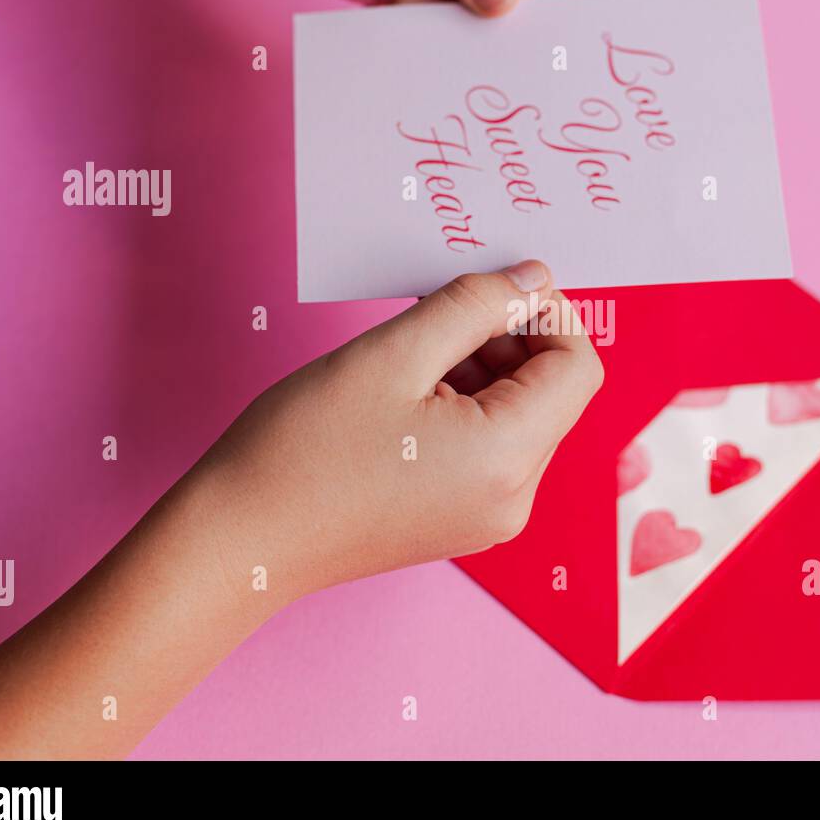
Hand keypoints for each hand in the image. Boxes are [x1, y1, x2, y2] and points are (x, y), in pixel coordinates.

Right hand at [0, 260, 599, 758]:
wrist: (241, 542)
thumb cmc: (303, 448)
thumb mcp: (394, 354)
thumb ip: (474, 306)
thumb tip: (534, 278)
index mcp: (509, 459)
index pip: (577, 366)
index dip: (547, 314)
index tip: (491, 286)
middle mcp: (514, 498)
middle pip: (551, 393)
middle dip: (509, 339)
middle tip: (440, 310)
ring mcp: (488, 517)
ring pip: (519, 417)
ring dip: (484, 369)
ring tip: (413, 352)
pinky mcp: (459, 521)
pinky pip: (490, 448)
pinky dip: (465, 406)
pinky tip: (407, 391)